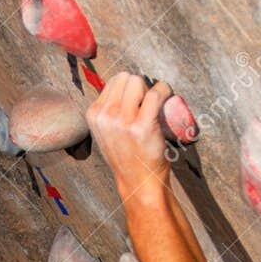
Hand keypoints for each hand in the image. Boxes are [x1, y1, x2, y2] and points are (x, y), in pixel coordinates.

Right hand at [85, 73, 174, 204]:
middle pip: (126, 78)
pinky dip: (164, 92)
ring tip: (155, 107)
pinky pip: (155, 94)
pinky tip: (167, 100)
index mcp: (94, 114)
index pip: (113, 81)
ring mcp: (123, 121)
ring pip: (139, 82)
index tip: (137, 104)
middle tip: (147, 106)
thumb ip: (110, 110)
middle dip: (139, 87)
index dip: (129, 89)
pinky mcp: (142, 126)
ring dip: (151, 89)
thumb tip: (125, 83)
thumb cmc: (128, 156)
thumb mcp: (107, 132)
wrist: (139, 183)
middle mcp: (105, 116)